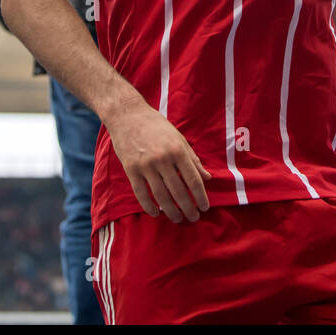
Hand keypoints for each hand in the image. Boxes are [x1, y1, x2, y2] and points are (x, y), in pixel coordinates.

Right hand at [106, 99, 210, 222]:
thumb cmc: (156, 126)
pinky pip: (141, 193)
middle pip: (178, 191)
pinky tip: (155, 214)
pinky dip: (149, 206)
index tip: (204, 208)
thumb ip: (193, 159)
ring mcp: (146, 165)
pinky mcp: (131, 169)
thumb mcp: (179, 138)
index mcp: (178, 150)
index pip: (193, 180)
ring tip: (178, 219)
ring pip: (160, 196)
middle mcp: (163, 159)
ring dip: (171, 211)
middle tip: (193, 218)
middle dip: (188, 208)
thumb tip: (207, 178)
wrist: (128, 116)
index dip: (200, 197)